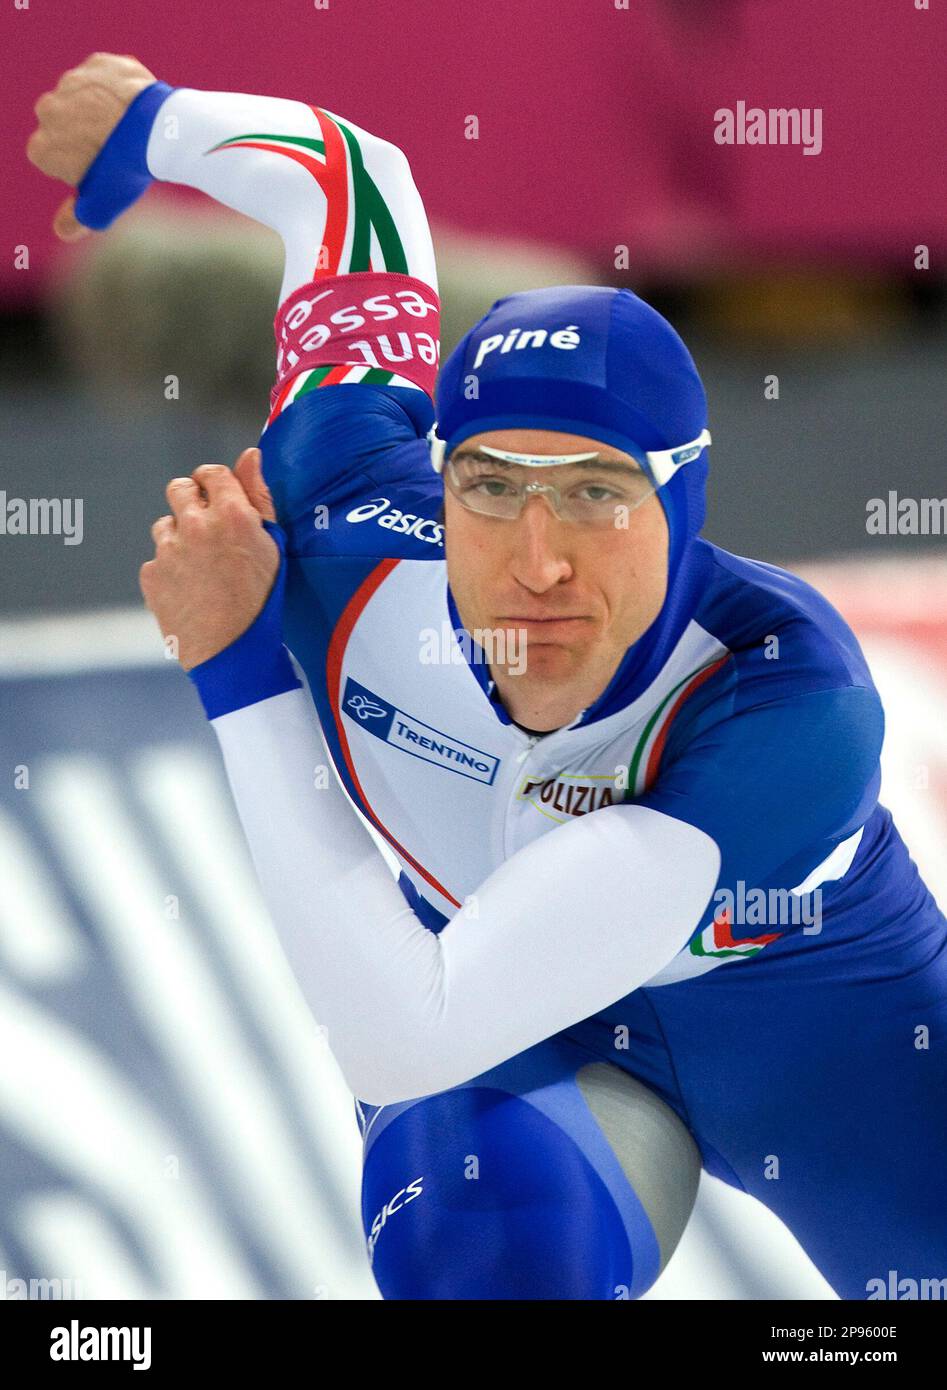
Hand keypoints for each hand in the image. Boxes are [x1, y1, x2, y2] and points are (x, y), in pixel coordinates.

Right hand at [26, 52, 156, 240]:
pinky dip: (120, 90)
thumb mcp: (102, 205)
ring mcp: (72, 82)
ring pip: (86, 100)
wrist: (156, 129)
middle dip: (86, 137)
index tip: (101, 172)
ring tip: (131, 129)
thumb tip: (62, 232)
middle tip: (118, 150)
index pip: (55, 160)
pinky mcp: (99, 63)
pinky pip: (107, 77)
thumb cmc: (125, 170)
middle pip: (67, 127)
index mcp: (42, 146)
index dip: (79, 168)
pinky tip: (138, 108)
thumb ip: (78, 220)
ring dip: (103, 111)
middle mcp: (47, 110)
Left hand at [140, 448, 279, 670]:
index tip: (218, 497)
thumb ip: (259, 497)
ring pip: (165, 525)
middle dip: (190, 500)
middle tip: (206, 526)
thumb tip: (249, 455)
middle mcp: (197, 525)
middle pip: (179, 488)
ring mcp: (169, 550)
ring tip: (201, 567)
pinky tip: (190, 589)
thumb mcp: (274, 547)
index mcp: (233, 514)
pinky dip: (169, 570)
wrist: (233, 653)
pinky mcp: (151, 575)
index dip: (215, 483)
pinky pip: (156, 560)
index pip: (212, 473)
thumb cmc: (263, 601)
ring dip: (179, 537)